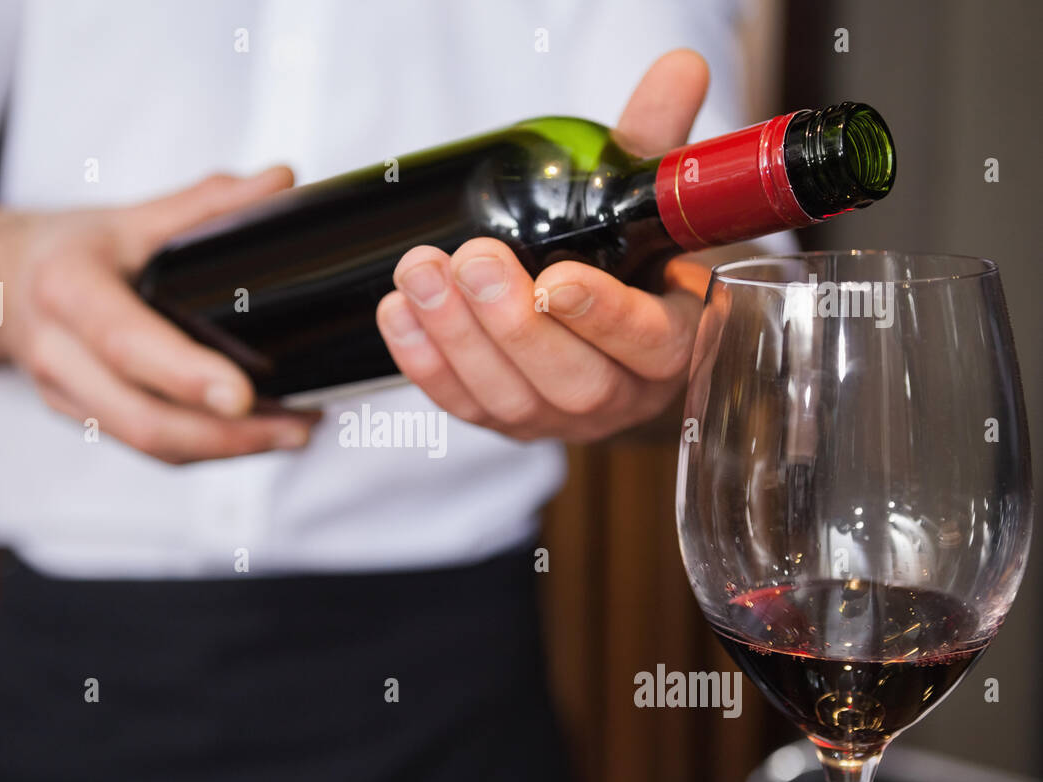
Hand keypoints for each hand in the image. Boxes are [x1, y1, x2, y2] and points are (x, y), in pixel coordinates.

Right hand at [0, 168, 319, 463]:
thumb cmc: (64, 252)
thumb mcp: (128, 217)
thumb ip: (207, 203)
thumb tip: (281, 182)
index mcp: (67, 290)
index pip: (127, 344)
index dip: (185, 375)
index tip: (243, 393)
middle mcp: (60, 354)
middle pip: (143, 420)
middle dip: (227, 436)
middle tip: (297, 426)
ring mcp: (68, 396)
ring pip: (150, 445)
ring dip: (227, 450)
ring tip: (293, 432)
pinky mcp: (86, 421)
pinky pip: (149, 448)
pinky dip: (207, 449)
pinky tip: (257, 436)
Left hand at [376, 49, 712, 441]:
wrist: (598, 321)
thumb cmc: (629, 260)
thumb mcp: (641, 202)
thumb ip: (653, 142)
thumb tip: (679, 66)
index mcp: (670, 344)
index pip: (646, 343)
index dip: (600, 316)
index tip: (557, 277)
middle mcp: (618, 395)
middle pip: (569, 382)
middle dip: (511, 324)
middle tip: (473, 259)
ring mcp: (555, 418)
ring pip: (506, 398)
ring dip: (455, 338)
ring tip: (420, 271)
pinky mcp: (502, 421)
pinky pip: (460, 405)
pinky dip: (422, 362)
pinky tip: (396, 312)